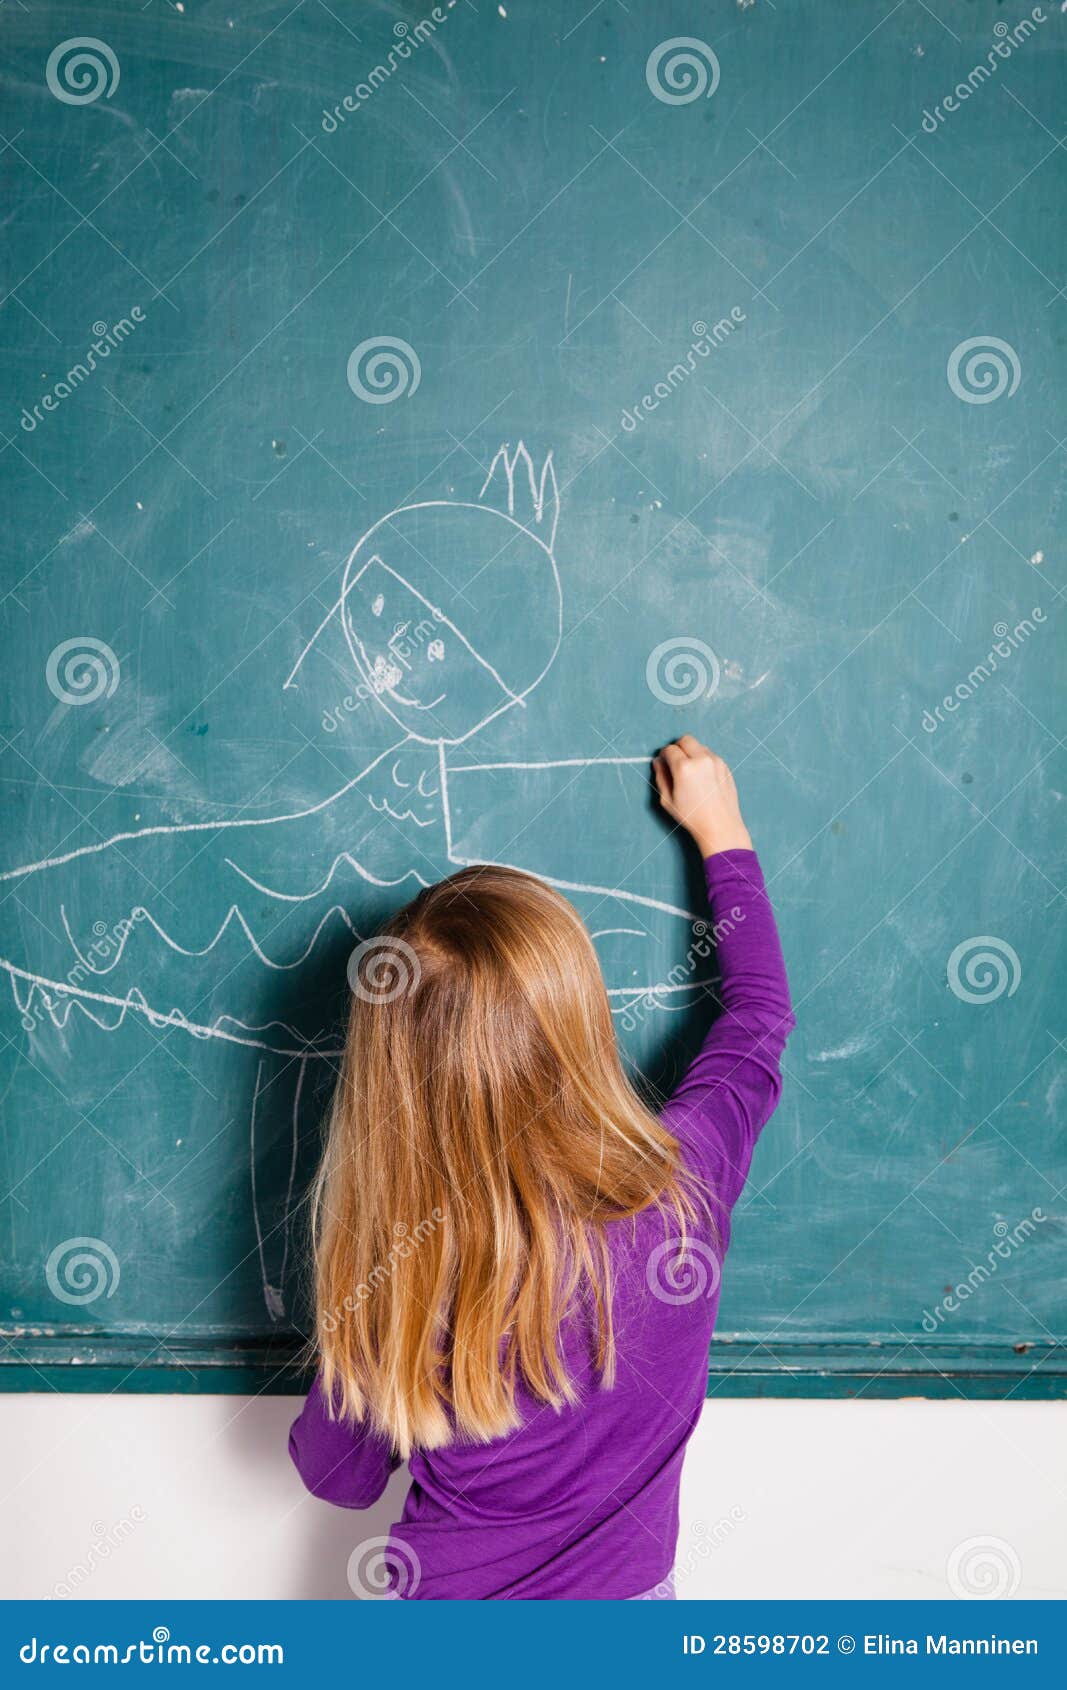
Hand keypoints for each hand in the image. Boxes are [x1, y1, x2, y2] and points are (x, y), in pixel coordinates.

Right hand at [652, 735, 751, 858]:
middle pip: (685, 740)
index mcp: (684, 768)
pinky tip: (702, 777)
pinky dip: (703, 760)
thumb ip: (661, 777)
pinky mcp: (725, 766)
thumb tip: (658, 762)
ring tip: (690, 772)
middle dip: (678, 748)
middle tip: (675, 762)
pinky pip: (710, 755)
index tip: (664, 762)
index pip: (669, 749)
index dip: (664, 755)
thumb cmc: (692, 816)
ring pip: (699, 746)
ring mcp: (716, 762)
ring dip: (691, 753)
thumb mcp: (668, 800)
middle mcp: (701, 760)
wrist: (720, 826)